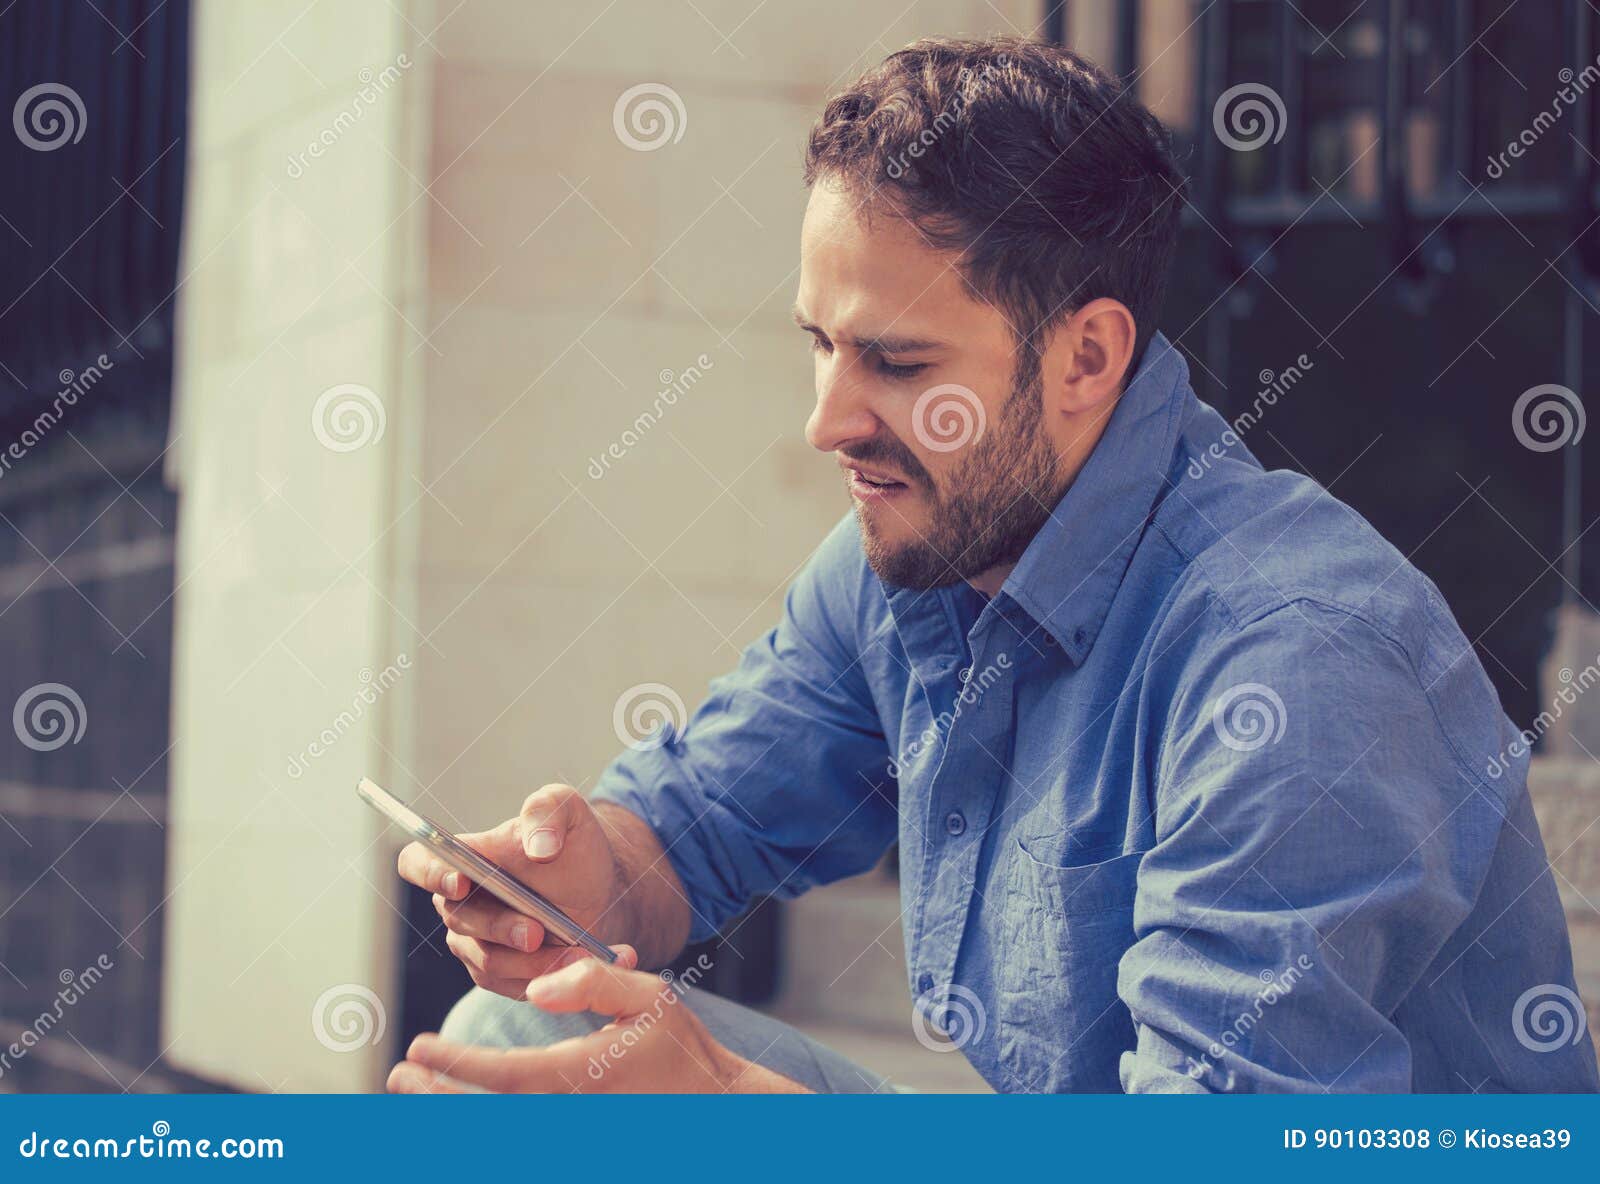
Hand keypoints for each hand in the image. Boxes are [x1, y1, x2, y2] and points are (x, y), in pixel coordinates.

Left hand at [386, 951, 806, 1093]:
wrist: (717, 1107)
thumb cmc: (684, 1049)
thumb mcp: (650, 996)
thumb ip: (593, 981)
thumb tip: (538, 987)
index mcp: (581, 1076)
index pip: (504, 1076)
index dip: (456, 1066)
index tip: (419, 1048)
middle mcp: (567, 1114)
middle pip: (485, 1117)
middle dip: (436, 1098)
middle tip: (399, 1075)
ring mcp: (570, 1132)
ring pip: (496, 1133)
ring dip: (449, 1116)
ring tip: (414, 1092)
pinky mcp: (575, 1138)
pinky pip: (519, 1135)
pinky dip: (482, 1127)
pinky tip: (457, 1114)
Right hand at [397, 784, 626, 998]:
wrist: (602, 889)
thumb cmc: (573, 845)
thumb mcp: (568, 810)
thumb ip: (547, 812)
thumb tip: (537, 847)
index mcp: (465, 856)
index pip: (417, 862)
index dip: (429, 873)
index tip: (461, 881)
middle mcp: (461, 902)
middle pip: (460, 920)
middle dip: (500, 927)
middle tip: (537, 932)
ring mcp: (476, 941)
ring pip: (487, 959)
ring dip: (530, 960)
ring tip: (574, 953)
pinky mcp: (499, 973)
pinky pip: (510, 984)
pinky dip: (545, 977)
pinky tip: (577, 965)